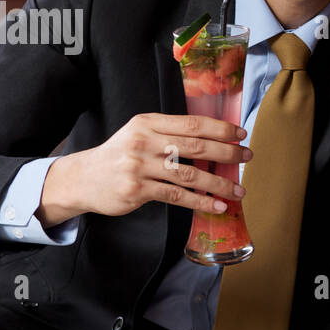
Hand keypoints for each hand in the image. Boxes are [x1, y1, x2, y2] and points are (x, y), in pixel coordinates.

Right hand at [37, 113, 251, 224]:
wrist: (82, 178)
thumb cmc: (119, 156)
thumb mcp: (140, 134)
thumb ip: (169, 134)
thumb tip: (212, 140)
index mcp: (148, 122)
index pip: (192, 123)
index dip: (220, 128)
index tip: (240, 134)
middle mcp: (144, 141)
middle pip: (195, 145)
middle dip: (226, 152)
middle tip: (247, 156)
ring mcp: (140, 166)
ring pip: (189, 174)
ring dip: (218, 183)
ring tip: (238, 191)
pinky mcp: (137, 189)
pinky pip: (176, 196)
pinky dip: (200, 202)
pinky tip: (217, 206)